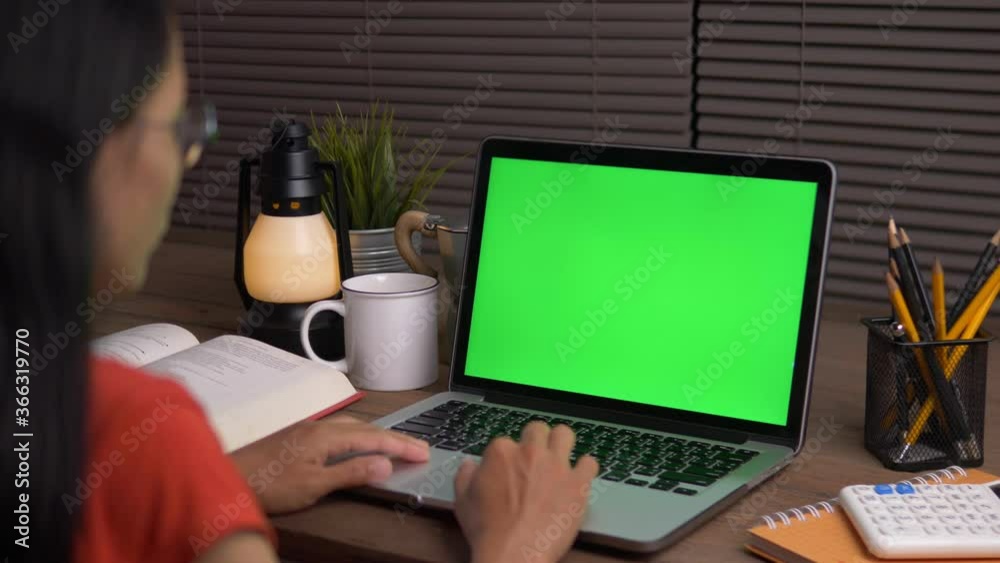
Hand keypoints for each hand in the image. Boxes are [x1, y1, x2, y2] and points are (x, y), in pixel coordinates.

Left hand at [230, 414, 429, 513]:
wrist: (228, 477)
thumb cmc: (269, 484)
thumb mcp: (314, 485)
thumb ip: (351, 473)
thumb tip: (386, 463)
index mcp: (327, 436)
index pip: (374, 438)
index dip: (401, 445)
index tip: (424, 452)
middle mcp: (320, 427)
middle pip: (366, 428)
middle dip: (394, 438)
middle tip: (419, 448)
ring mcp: (307, 430)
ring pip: (352, 427)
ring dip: (377, 435)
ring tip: (395, 446)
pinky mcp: (298, 437)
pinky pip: (339, 431)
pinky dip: (359, 436)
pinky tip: (357, 445)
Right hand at [453, 422, 598, 562]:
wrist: (515, 553)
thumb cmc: (486, 531)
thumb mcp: (462, 502)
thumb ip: (465, 477)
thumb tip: (470, 464)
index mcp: (501, 452)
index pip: (505, 442)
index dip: (507, 458)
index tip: (508, 472)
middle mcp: (530, 451)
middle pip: (537, 429)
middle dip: (535, 441)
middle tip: (535, 460)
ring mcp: (557, 465)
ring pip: (564, 434)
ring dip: (561, 443)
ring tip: (559, 458)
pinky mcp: (578, 483)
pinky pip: (590, 463)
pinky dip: (585, 468)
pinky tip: (579, 478)